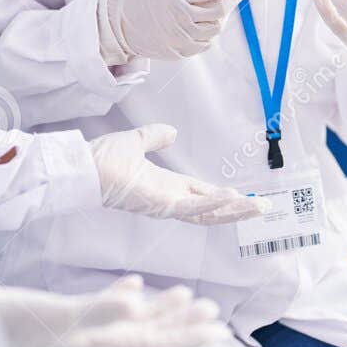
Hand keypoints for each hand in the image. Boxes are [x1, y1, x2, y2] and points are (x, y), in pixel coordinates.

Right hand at [0, 275, 227, 346]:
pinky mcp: (71, 316)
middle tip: (216, 316)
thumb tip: (140, 301)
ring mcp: (86, 330)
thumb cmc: (17, 320)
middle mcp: (98, 341)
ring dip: (164, 312)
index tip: (217, 333)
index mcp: (101, 344)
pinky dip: (128, 298)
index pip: (154, 344)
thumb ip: (100, 309)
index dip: (187, 338)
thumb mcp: (60, 314)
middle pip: (151, 336)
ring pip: (135, 323)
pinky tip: (136, 285)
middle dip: (185, 327)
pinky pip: (109, 309)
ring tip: (191, 298)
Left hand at [91, 124, 266, 224]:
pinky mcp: (161, 205)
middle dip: (238, 210)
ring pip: (207, 214)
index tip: (246, 197)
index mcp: (166, 187)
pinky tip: (233, 198)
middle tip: (263, 208)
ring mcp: (166, 206)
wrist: (83, 168)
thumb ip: (154, 137)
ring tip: (257, 207)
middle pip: (211, 209)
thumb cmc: (103, 158)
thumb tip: (173, 133)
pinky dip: (214, 203)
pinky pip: (193, 206)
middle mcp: (169, 200)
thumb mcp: (136, 141)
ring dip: (233, 211)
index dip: (224, 197)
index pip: (202, 194)